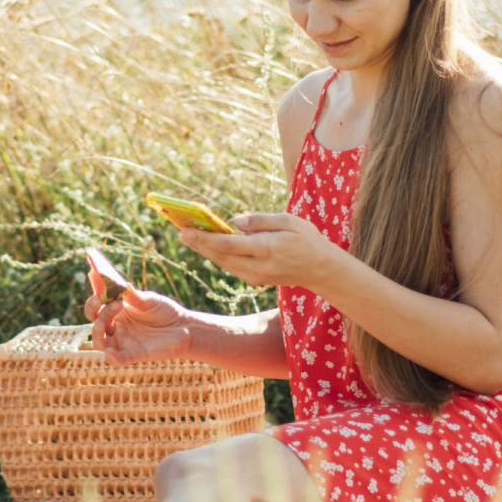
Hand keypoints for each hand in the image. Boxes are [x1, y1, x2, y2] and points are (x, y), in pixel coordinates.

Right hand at [84, 273, 194, 363]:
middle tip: (105, 299)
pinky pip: (117, 360)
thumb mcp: (148, 300)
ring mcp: (123, 342)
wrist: (185, 327)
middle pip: (95, 321)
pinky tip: (110, 353)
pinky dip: (112, 358)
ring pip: (99, 342)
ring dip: (98, 330)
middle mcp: (116, 328)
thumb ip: (132, 295)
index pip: (96, 306)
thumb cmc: (164, 312)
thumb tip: (118, 283)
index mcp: (116, 312)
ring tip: (109, 316)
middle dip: (95, 310)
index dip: (92, 297)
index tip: (92, 279)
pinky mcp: (134, 355)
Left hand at [179, 212, 335, 288]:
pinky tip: (208, 245)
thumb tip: (233, 221)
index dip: (203, 238)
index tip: (186, 230)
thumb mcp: (288, 220)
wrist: (322, 270)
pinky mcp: (255, 280)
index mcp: (266, 249)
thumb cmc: (307, 240)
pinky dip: (218, 256)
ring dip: (205, 250)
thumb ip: (259, 221)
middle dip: (198, 244)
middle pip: (220, 256)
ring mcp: (256, 277)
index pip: (227, 244)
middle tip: (180, 231)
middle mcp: (258, 266)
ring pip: (223, 263)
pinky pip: (231, 266)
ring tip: (189, 236)